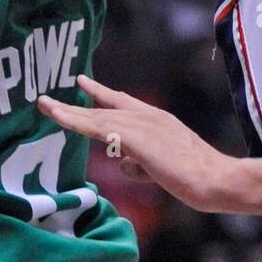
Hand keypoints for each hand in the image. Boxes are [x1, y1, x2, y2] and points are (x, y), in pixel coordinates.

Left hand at [39, 75, 237, 213]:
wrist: (215, 178)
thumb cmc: (196, 176)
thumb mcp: (162, 166)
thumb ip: (140, 161)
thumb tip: (123, 163)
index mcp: (156, 119)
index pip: (122, 102)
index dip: (100, 93)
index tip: (82, 83)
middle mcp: (147, 116)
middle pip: (104, 106)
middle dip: (76, 103)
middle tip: (48, 98)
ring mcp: (142, 124)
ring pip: (97, 117)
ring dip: (69, 112)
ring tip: (45, 107)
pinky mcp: (137, 137)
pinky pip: (100, 128)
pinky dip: (78, 122)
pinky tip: (62, 119)